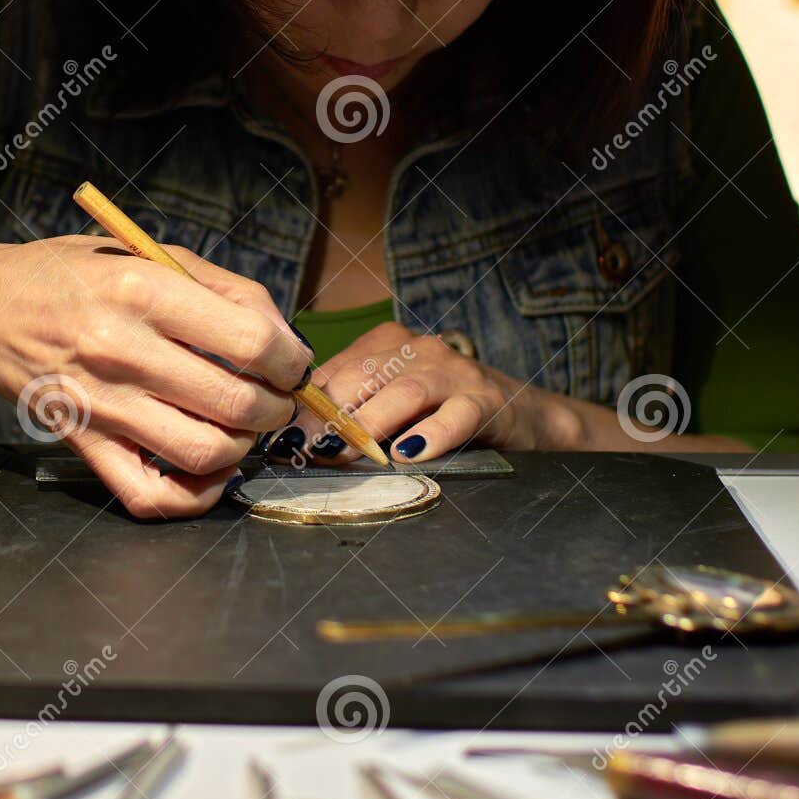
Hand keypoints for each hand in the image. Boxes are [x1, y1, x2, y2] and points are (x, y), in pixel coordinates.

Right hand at [0, 237, 309, 517]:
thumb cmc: (77, 276)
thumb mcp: (148, 253)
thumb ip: (223, 289)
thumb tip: (283, 340)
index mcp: (143, 291)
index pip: (250, 342)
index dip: (290, 359)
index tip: (291, 362)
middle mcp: (121, 350)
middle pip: (236, 403)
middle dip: (276, 406)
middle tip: (275, 397)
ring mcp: (102, 405)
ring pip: (205, 452)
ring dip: (244, 446)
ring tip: (243, 426)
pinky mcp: (85, 444)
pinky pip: (152, 496)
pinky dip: (196, 495)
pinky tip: (210, 469)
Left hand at [265, 321, 585, 465]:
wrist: (518, 411)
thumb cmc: (440, 410)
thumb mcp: (392, 401)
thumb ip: (350, 410)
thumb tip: (294, 439)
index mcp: (386, 343)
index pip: (334, 372)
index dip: (305, 407)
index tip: (281, 438)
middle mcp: (417, 349)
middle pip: (362, 378)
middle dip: (329, 416)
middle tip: (304, 449)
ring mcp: (453, 372)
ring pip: (404, 393)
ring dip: (371, 425)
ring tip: (344, 452)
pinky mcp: (485, 400)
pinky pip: (456, 416)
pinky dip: (432, 436)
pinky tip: (411, 455)